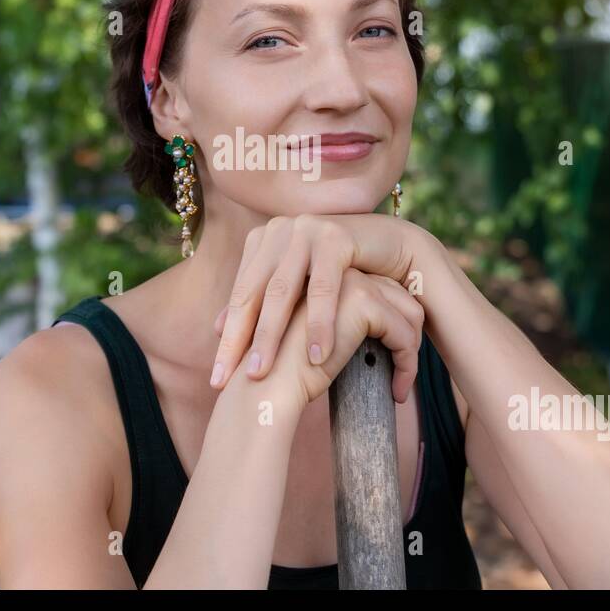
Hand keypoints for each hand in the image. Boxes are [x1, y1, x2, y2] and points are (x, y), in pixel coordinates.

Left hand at [208, 213, 436, 389]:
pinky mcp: (335, 237)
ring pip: (282, 292)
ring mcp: (306, 230)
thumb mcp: (297, 288)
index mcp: (265, 240)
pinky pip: (324, 288)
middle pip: (253, 293)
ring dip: (270, 334)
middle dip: (240, 339)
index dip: (229, 337)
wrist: (392, 245)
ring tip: (261, 372)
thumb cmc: (341, 273)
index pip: (241, 296)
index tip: (217, 378)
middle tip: (228, 380)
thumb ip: (261, 302)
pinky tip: (316, 356)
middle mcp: (280, 231)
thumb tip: (217, 328)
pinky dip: (319, 324)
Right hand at [245, 266, 422, 411]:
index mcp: (316, 267)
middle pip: (395, 292)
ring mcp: (346, 275)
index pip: (373, 286)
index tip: (389, 352)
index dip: (386, 320)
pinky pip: (403, 331)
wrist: (262, 389)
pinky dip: (406, 363)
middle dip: (406, 330)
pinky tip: (397, 392)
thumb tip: (374, 325)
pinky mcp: (360, 296)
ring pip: (406, 309)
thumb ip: (328, 317)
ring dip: (410, 349)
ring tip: (401, 382)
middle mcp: (332, 263)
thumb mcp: (305, 334)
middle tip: (405, 366)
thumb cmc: (277, 370)